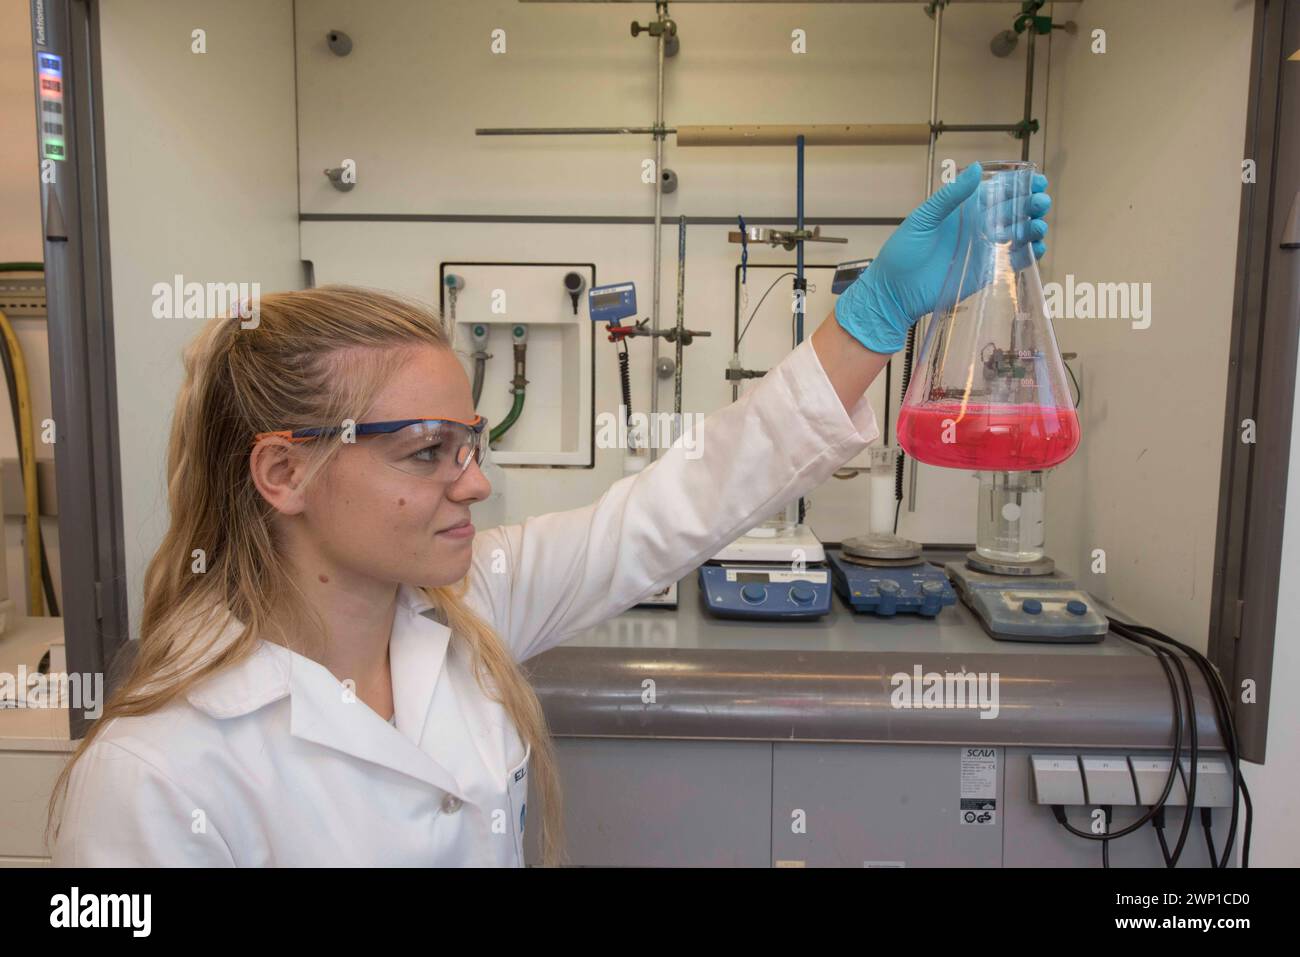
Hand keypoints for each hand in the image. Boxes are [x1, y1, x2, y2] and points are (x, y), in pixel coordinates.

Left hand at [834, 162, 1051, 353]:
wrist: (894, 293)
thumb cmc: (902, 253)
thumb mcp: (923, 219)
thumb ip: (950, 197)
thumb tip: (976, 168)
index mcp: (963, 210)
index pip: (998, 192)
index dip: (1019, 185)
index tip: (1037, 180)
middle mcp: (978, 227)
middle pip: (1013, 211)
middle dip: (1031, 204)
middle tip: (1041, 203)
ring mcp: (984, 249)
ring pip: (1018, 234)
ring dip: (1033, 228)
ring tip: (1039, 226)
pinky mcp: (987, 272)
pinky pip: (1014, 261)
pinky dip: (1029, 254)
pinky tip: (1037, 249)